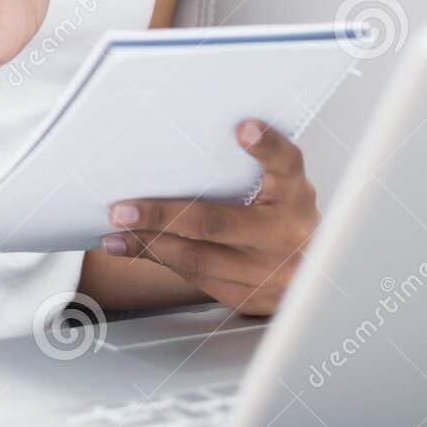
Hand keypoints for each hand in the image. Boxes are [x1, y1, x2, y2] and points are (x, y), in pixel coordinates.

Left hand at [99, 119, 321, 316]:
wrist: (310, 274)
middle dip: (161, 216)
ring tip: (116, 235)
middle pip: (216, 223)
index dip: (268, 147)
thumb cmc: (282, 217)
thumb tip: (182, 144)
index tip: (244, 128)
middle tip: (123, 209)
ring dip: (149, 245)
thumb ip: (251, 171)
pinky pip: (197, 280)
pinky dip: (162, 261)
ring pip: (198, 260)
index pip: (286, 164)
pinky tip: (136, 250)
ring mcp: (271, 273)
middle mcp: (288, 233)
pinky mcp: (251, 298)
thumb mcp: (279, 188)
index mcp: (295, 195)